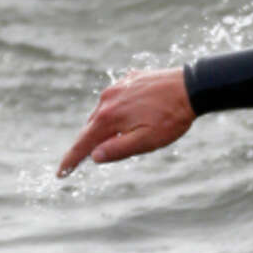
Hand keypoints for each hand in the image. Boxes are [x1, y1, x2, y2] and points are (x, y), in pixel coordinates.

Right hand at [57, 67, 195, 176]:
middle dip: (90, 143)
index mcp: (108, 118)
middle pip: (91, 127)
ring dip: (106, 125)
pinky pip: (117, 98)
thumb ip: (119, 149)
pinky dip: (118, 109)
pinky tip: (131, 114)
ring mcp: (118, 87)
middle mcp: (107, 100)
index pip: (83, 144)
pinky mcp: (129, 79)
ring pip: (104, 111)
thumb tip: (94, 156)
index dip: (71, 160)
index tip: (61, 173)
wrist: (191, 86)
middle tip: (88, 158)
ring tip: (117, 136)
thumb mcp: (147, 141)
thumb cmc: (172, 117)